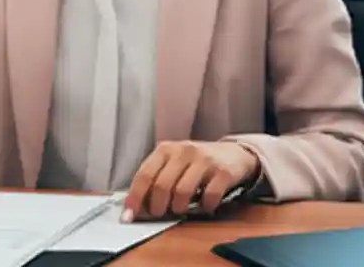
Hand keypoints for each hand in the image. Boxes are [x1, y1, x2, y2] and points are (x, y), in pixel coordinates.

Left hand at [122, 141, 259, 221]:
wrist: (234, 153)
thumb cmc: (196, 162)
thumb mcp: (173, 163)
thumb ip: (156, 178)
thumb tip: (136, 205)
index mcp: (165, 149)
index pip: (144, 174)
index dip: (135, 196)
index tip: (129, 214)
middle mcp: (183, 151)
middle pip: (162, 185)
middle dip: (157, 206)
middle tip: (159, 214)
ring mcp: (204, 160)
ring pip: (182, 192)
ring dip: (178, 208)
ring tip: (180, 210)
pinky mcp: (223, 172)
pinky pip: (209, 196)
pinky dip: (204, 207)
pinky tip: (204, 206)